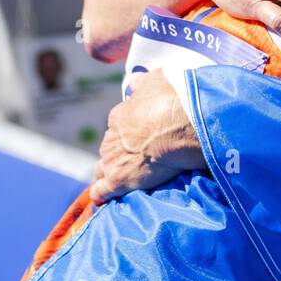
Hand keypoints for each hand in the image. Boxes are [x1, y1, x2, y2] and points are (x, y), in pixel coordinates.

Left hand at [90, 68, 203, 203]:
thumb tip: (134, 81)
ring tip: (122, 179)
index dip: (130, 133)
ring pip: (102, 168)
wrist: (179, 124)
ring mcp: (112, 160)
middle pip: (109, 148)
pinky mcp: (118, 180)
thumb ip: (142, 83)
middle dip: (119, 152)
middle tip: (138, 157)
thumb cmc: (172, 100)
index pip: (118, 127)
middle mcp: (111, 137)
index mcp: (119, 116)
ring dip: (110, 172)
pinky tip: (103, 199)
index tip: (141, 137)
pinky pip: (101, 191)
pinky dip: (101, 194)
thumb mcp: (155, 81)